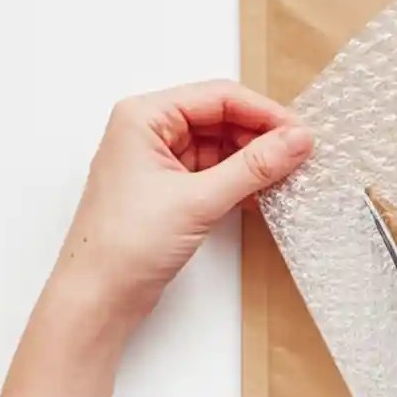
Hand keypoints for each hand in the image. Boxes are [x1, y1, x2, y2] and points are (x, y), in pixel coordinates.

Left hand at [52, 79, 311, 316]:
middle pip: (220, 118)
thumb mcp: (198, 200)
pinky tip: (262, 193)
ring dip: (252, 160)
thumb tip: (296, 140)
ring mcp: (157, 162)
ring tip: (286, 175)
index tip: (300, 133)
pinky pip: (212, 172)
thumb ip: (253, 167)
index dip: (263, 112)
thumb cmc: (124, 245)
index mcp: (143, 117)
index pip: (218, 97)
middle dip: (260, 136)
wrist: (97, 298)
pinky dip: (238, 180)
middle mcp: (148, 132)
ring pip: (219, 146)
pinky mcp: (168, 191)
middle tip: (299, 156)